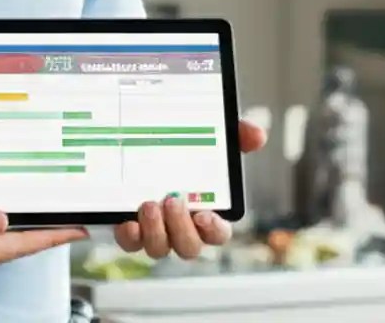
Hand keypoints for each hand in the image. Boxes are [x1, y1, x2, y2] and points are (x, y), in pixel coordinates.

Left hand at [114, 120, 266, 259]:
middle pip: (189, 248)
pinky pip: (131, 243)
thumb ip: (238, 135)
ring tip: (149, 204)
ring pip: (159, 249)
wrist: (143, 140)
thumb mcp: (215, 137)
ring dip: (155, 231)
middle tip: (172, 201)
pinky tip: (128, 221)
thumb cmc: (189, 148)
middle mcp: (182, 227)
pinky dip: (130, 236)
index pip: (218, 234)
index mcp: (207, 212)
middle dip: (181, 228)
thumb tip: (256, 135)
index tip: (204, 215)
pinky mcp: (131, 227)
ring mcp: (156, 230)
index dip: (213, 230)